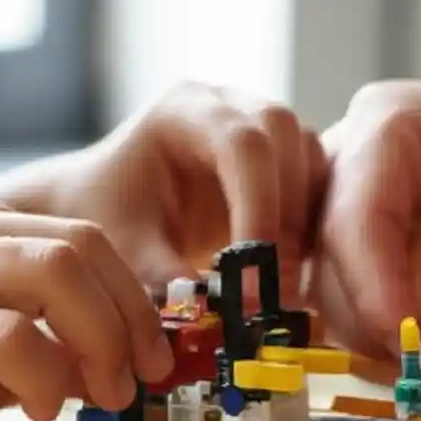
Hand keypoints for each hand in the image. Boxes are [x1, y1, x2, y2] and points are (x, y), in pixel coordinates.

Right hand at [0, 202, 171, 420]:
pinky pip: (5, 337)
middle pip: (80, 249)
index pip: (83, 239)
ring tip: (103, 395)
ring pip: (53, 276)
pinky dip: (45, 376)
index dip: (134, 297)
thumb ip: (40, 349)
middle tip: (140, 380)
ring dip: (100, 342)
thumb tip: (118, 369)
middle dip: (130, 319)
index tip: (154, 356)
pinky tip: (41, 408)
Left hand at [40, 82, 326, 298]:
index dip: (259, 208)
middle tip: (272, 284)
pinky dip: (308, 232)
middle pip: (287, 137)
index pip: (242, 144)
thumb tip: (209, 314)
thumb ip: (161, 276)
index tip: (254, 275)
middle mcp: (231, 106)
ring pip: (311, 161)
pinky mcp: (282, 160)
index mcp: (184, 109)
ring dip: (302, 226)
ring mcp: (261, 127)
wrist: (103, 201)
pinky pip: (317, 186)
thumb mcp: (123, 245)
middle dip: (286, 214)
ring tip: (276, 286)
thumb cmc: (106, 212)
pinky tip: (286, 276)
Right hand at [309, 81, 420, 358]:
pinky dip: (374, 331)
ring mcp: (335, 198)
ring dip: (373, 333)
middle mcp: (345, 156)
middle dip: (374, 320)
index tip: (417, 354)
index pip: (352, 222)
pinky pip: (335, 298)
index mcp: (388, 128)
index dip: (376, 297)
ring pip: (321, 287)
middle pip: (323, 257)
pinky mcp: (342, 240)